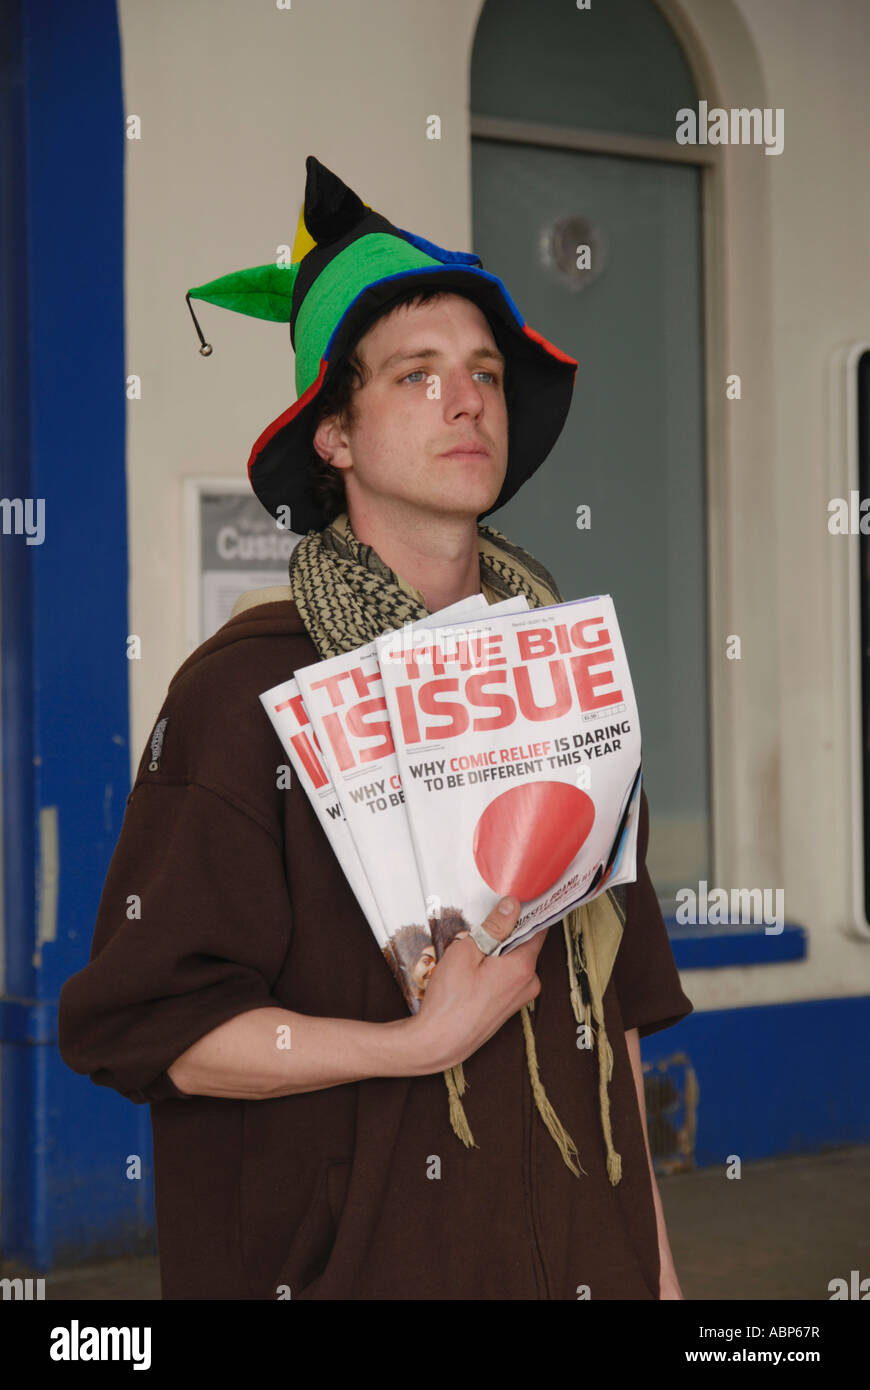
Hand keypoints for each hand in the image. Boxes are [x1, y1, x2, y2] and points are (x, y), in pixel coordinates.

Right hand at [409, 898, 548, 1072]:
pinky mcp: (509, 1007)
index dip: (526, 913)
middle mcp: (529, 983)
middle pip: (523, 944)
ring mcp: (520, 998)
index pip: (537, 928)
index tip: (515, 901)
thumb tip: (512, 906)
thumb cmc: (450, 1000)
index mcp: (523, 967)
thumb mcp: (467, 951)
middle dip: (503, 935)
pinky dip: (493, 970)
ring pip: (513, 962)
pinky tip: (471, 975)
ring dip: (496, 954)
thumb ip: (494, 927)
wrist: (439, 1041)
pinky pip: (506, 978)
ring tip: (469, 958)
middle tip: (477, 934)